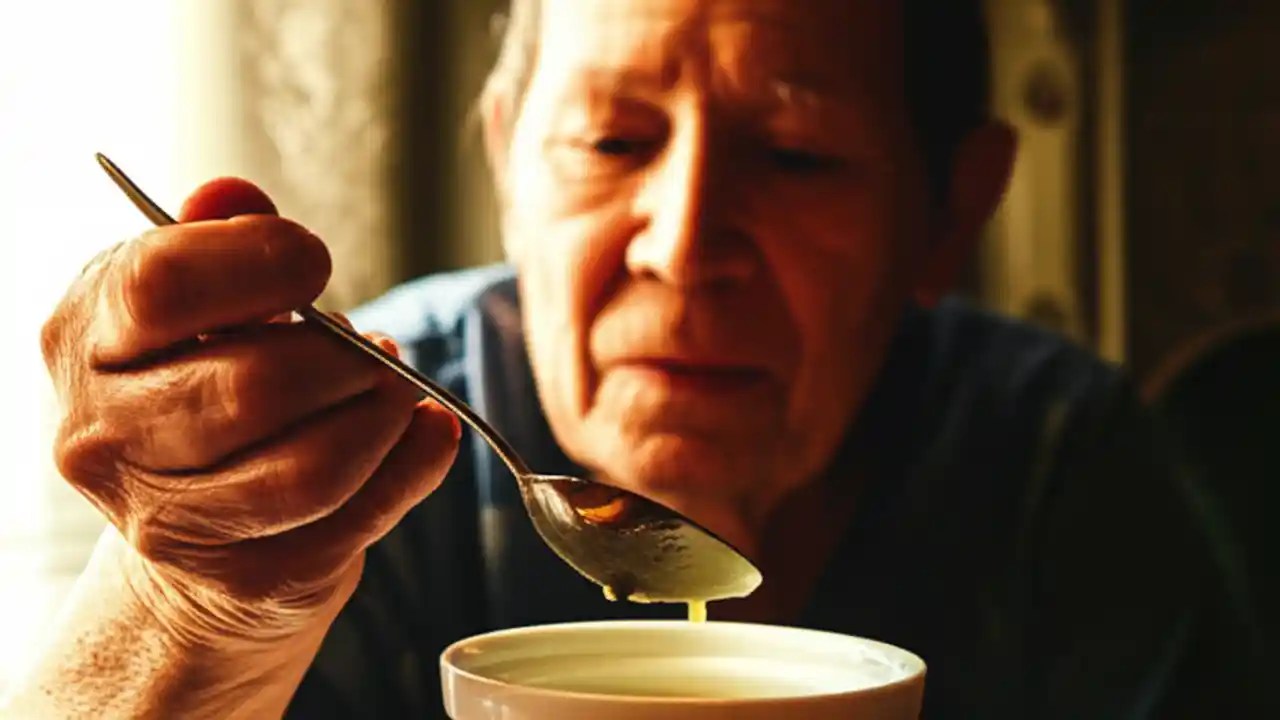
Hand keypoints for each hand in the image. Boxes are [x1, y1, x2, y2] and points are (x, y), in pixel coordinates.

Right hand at [41, 178, 459, 648]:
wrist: (194, 526)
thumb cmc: (205, 383)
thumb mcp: (197, 302)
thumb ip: (218, 240)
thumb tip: (233, 195)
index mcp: (84, 340)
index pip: (164, 286)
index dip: (262, 262)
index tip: (314, 262)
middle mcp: (104, 437)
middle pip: (254, 387)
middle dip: (344, 359)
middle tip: (375, 349)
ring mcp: (168, 523)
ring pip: (311, 470)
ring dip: (384, 418)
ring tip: (398, 389)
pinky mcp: (244, 578)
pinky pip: (356, 519)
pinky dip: (412, 464)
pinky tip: (424, 433)